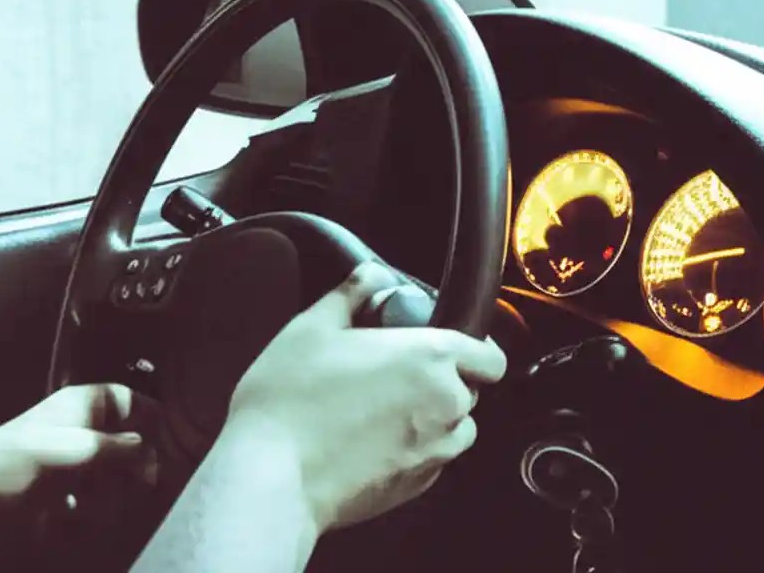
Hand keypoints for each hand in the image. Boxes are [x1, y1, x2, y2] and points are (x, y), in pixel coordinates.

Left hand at [0, 383, 159, 567]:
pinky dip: (86, 518)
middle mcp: (80, 435)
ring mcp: (71, 472)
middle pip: (131, 447)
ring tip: (78, 505)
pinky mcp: (61, 504)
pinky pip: (95, 511)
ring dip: (107, 500)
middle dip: (130, 471)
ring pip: (117, 484)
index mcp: (80, 407)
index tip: (162, 444)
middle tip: (126, 484)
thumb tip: (147, 450)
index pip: (129, 400)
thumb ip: (117, 448)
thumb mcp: (68, 450)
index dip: (149, 418)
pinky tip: (63, 519)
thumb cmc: (6, 470)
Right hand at [226, 262, 506, 531]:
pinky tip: (372, 444)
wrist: (273, 478)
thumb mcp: (312, 328)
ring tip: (384, 413)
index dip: (474, 351)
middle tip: (397, 377)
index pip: (490, 356)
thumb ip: (352, 294)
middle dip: (443, 383)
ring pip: (455, 429)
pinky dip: (415, 451)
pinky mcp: (417, 487)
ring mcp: (436, 451)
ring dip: (434, 419)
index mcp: (431, 356)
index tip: (447, 349)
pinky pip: (432, 461)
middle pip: (469, 391)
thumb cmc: (290, 399)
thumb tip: (372, 275)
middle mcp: (446, 404)